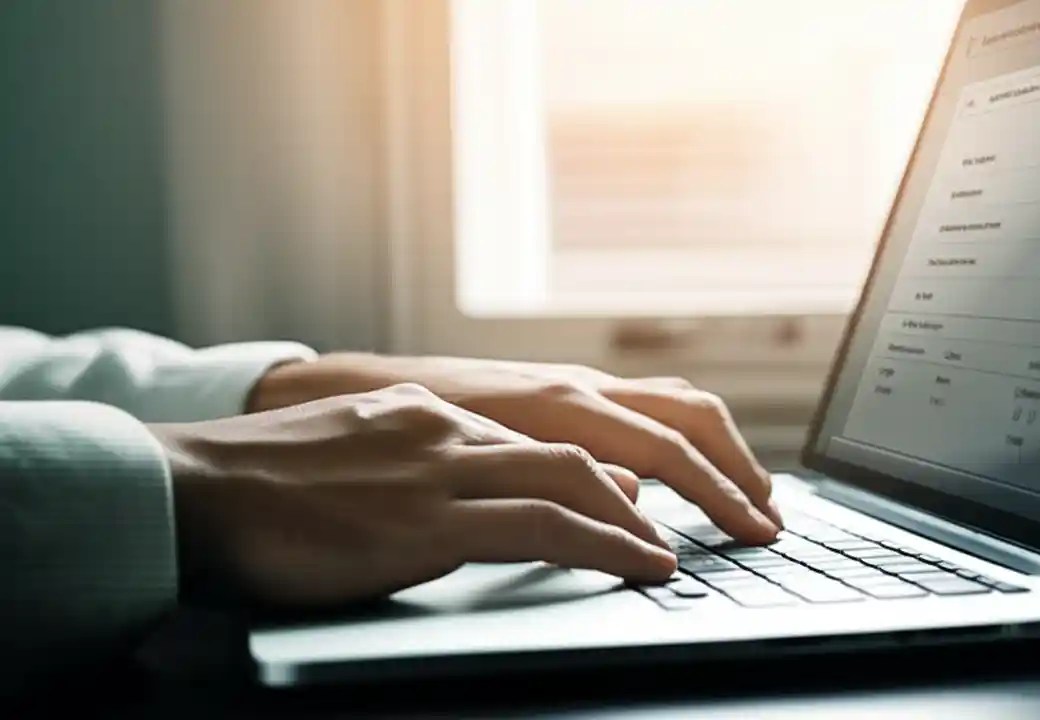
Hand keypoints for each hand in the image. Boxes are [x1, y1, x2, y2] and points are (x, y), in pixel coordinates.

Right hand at [152, 383, 675, 606]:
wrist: (190, 491)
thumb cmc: (254, 487)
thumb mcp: (347, 456)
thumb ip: (412, 464)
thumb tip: (462, 497)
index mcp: (424, 413)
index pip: (532, 439)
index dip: (593, 470)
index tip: (631, 498)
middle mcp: (444, 429)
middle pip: (574, 448)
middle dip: (642, 486)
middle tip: (678, 522)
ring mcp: (440, 471)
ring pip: (573, 482)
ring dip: (635, 522)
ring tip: (669, 554)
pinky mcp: (429, 521)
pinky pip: (544, 527)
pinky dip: (606, 544)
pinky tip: (640, 564)